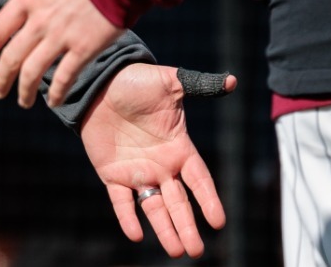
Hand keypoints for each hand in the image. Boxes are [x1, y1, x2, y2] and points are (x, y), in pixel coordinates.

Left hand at [0, 0, 123, 107]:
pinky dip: (57, 92)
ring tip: (22, 101)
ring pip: (33, 71)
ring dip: (24, 90)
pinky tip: (53, 102)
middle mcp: (40, 21)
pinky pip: (65, 76)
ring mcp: (61, 37)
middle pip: (12, 56)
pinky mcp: (85, 48)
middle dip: (1, 78)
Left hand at [80, 64, 231, 255]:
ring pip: (154, 207)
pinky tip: (136, 234)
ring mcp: (137, 172)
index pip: (199, 180)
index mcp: (179, 147)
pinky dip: (127, 217)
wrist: (98, 82)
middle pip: (179, 202)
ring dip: (165, 229)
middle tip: (197, 251)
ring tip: (176, 251)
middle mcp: (161, 165)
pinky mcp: (111, 174)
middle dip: (188, 226)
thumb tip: (233, 81)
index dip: (208, 200)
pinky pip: (121, 201)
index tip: (219, 222)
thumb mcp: (168, 82)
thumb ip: (198, 85)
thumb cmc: (136, 81)